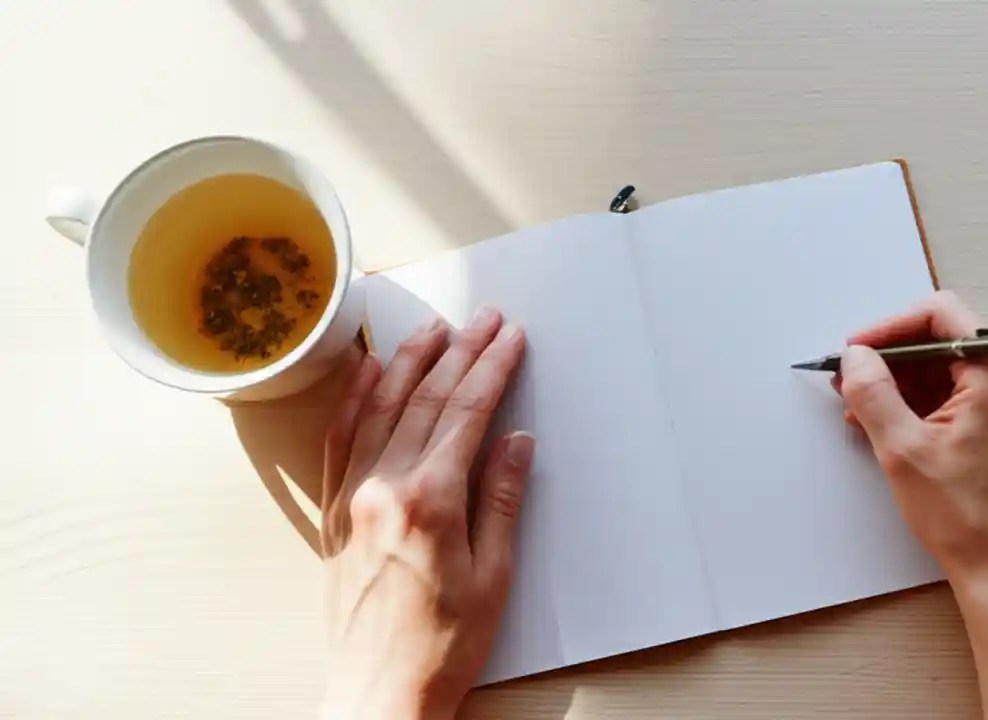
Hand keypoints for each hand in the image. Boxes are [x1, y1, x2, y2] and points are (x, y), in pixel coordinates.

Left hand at [319, 307, 531, 719]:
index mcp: (430, 501)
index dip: (493, 370)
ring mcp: (354, 496)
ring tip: (434, 328)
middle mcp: (385, 487)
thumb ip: (502, 498)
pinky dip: (354, 399)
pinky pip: (340, 439)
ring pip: (381, 409)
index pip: (467, 414)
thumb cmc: (445, 644)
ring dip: (410, 362)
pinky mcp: (335, 512)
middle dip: (461, 353)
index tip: (510, 338)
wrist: (380, 693)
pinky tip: (369, 370)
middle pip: (427, 401)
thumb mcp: (494, 574)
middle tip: (484, 318)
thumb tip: (515, 440)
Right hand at [836, 291, 987, 579]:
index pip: (940, 315)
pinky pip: (952, 389)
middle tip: (850, 377)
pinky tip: (882, 419)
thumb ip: (873, 393)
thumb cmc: (961, 515)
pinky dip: (916, 398)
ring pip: (942, 364)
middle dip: (889, 357)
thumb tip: (855, 358)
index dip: (889, 328)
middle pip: (940, 338)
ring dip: (898, 380)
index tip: (856, 350)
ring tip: (858, 406)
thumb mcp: (901, 449)